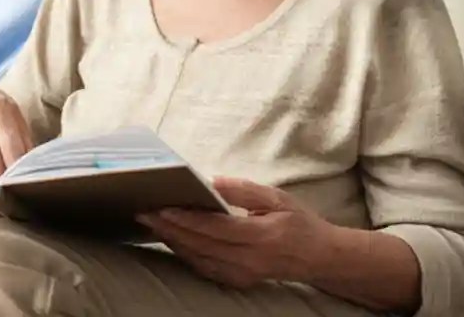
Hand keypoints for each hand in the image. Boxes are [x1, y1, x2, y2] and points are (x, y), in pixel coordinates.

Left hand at [137, 177, 338, 288]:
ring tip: (150, 223)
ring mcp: (242, 274)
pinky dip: (184, 253)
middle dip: (169, 229)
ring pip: (198, 259)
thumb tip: (210, 182)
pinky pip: (204, 267)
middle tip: (143, 212)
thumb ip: (243, 190)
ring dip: (172, 241)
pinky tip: (171, 238)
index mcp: (261, 236)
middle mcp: (249, 260)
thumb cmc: (299, 222)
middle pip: (200, 245)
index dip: (186, 218)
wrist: (319, 258)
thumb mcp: (276, 198)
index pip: (215, 228)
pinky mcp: (238, 281)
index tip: (161, 207)